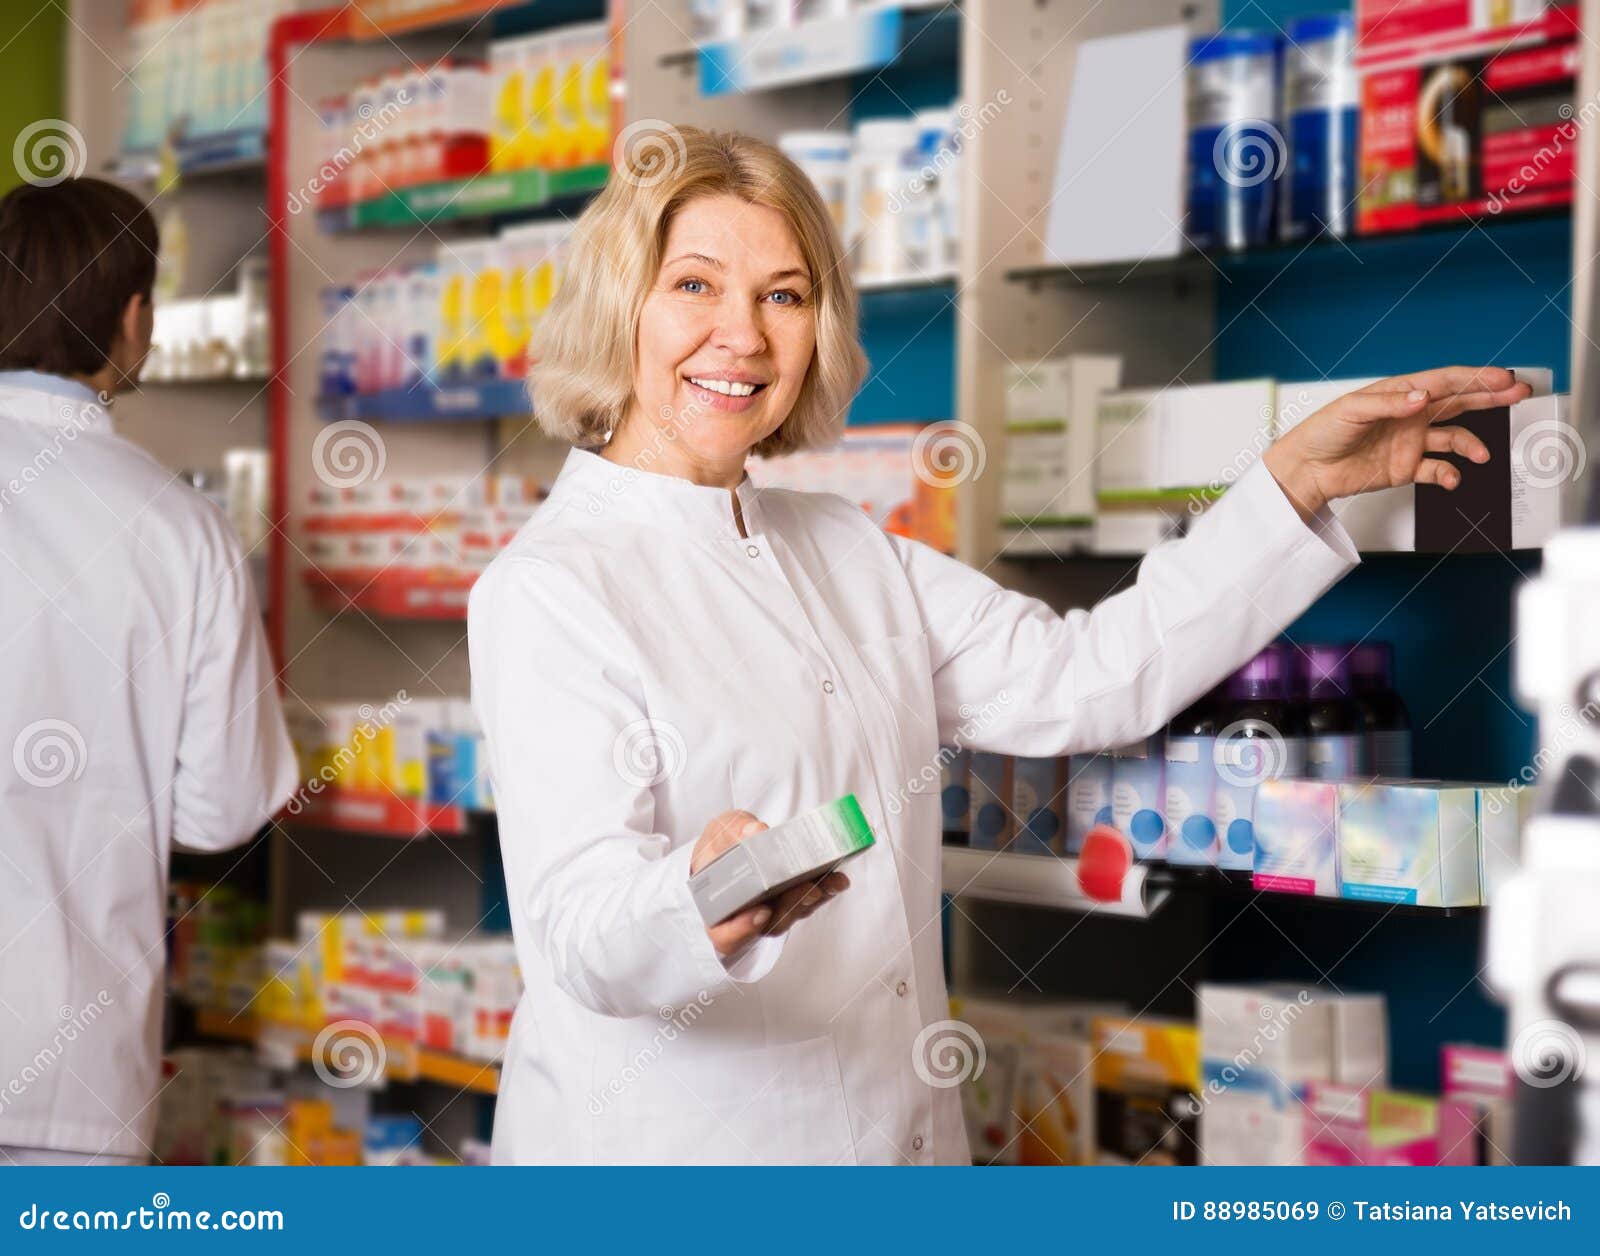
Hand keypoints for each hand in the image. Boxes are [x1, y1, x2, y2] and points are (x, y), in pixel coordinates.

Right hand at [690, 809, 849, 958]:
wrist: (733, 844)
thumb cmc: (721, 846)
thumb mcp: (718, 833)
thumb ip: (733, 832)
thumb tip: (756, 831)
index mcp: (717, 909)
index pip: (725, 935)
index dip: (741, 931)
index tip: (760, 912)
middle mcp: (745, 918)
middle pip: (767, 926)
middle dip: (791, 907)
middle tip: (808, 889)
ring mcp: (772, 912)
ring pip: (792, 915)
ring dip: (813, 899)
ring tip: (830, 881)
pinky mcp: (793, 901)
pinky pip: (808, 902)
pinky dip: (824, 890)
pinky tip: (838, 879)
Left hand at [1261, 366, 1532, 522]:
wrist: (1305, 470)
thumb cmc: (1321, 433)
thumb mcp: (1352, 411)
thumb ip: (1389, 403)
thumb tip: (1421, 397)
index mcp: (1399, 394)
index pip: (1444, 382)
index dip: (1474, 378)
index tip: (1501, 378)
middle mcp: (1410, 415)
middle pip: (1458, 403)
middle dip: (1490, 398)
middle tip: (1518, 394)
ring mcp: (1410, 442)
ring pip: (1453, 437)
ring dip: (1470, 444)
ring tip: (1481, 453)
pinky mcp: (1406, 468)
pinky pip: (1436, 469)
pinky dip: (1448, 473)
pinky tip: (1452, 477)